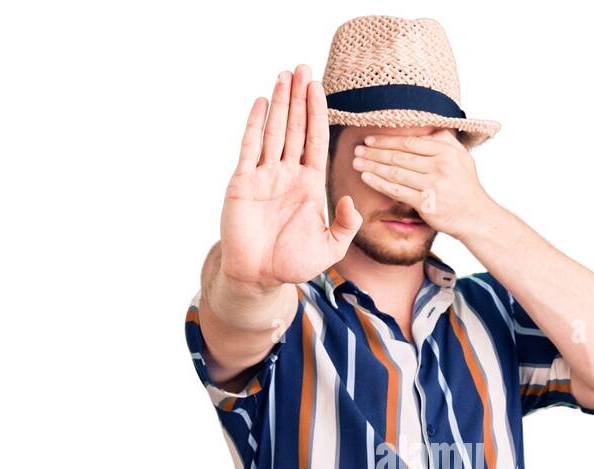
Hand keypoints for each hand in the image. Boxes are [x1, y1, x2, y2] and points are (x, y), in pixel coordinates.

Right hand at [219, 65, 361, 289]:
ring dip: (280, 103)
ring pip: (274, 131)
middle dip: (300, 98)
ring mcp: (264, 175)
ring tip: (284, 75)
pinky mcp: (243, 181)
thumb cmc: (292, 264)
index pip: (316, 141)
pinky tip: (262, 102)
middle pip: (296, 128)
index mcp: (310, 186)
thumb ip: (345, 226)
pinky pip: (250, 147)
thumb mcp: (330, 249)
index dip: (318, 114)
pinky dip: (255, 124)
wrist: (258, 276)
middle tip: (302, 68)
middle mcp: (288, 175)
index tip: (319, 88)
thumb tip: (350, 200)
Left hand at [351, 129, 495, 238]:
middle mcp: (440, 165)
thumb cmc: (465, 187)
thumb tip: (427, 127)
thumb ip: (445, 141)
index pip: (410, 142)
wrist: (476, 216)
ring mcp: (433, 184)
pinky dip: (379, 183)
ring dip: (372, 166)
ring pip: (395, 172)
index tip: (370, 139)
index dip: (387, 140)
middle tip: (357, 150)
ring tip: (356, 162)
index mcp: (446, 150)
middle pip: (400, 155)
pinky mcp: (426, 202)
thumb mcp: (462, 157)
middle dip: (375, 152)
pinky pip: (396, 190)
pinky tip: (366, 177)